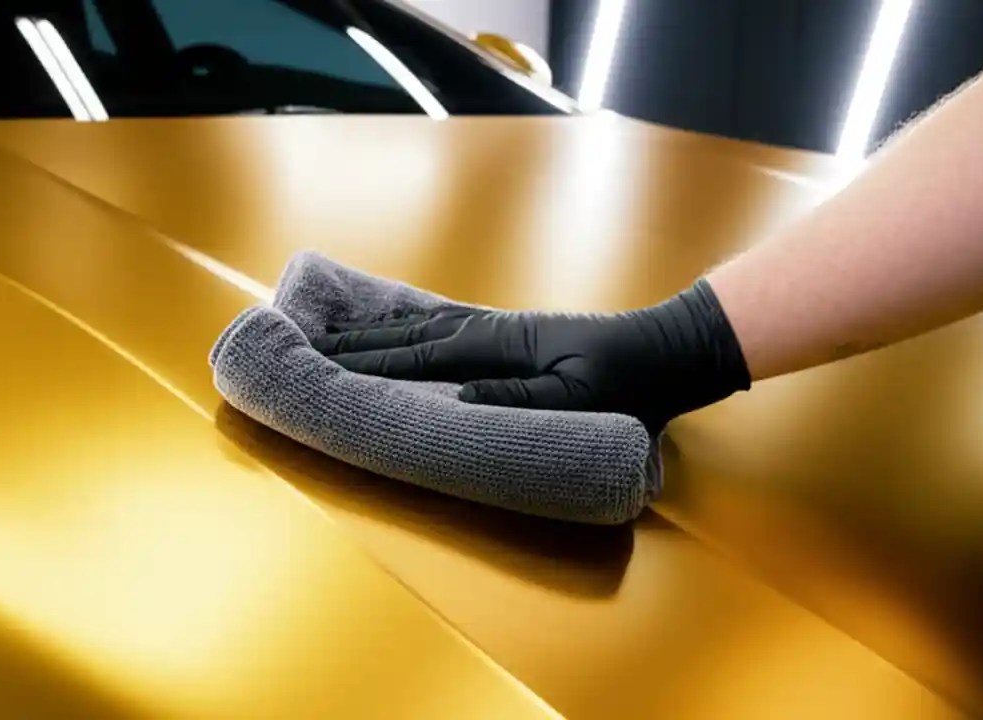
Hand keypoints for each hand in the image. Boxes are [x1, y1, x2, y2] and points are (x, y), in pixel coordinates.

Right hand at [311, 280, 750, 431]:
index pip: (424, 354)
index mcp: (503, 347)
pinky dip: (415, 327)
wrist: (668, 351)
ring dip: (382, 332)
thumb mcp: (579, 399)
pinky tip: (405, 330)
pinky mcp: (514, 338)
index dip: (374, 359)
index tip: (327, 359)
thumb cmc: (630, 384)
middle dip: (362, 342)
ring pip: (428, 326)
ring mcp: (503, 331)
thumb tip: (458, 396)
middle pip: (415, 334)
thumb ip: (520, 398)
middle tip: (314, 344)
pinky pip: (449, 327)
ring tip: (342, 334)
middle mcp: (495, 331)